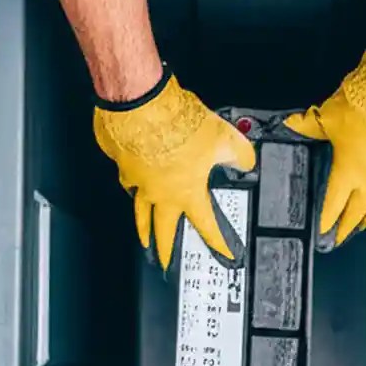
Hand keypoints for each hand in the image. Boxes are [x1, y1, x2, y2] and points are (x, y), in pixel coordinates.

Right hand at [94, 72, 255, 270]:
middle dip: (164, 249)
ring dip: (141, 225)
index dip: (217, 241)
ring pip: (138, 209)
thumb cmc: (177, 123)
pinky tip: (131, 178)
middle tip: (164, 262)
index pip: (206, 225)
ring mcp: (135, 178)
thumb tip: (246, 161)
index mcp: (186, 192)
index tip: (223, 252)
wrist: (141, 103)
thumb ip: (238, 154)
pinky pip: (124, 176)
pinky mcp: (119, 161)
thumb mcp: (223, 138)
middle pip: (161, 229)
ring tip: (143, 234)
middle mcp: (158, 192)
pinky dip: (129, 181)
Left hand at [284, 37, 365, 246]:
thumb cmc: (364, 106)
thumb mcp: (327, 116)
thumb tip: (289, 125)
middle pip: (360, 211)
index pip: (334, 205)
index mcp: (349, 174)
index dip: (326, 220)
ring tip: (364, 223)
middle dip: (348, 226)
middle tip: (341, 238)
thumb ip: (307, 126)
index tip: (322, 232)